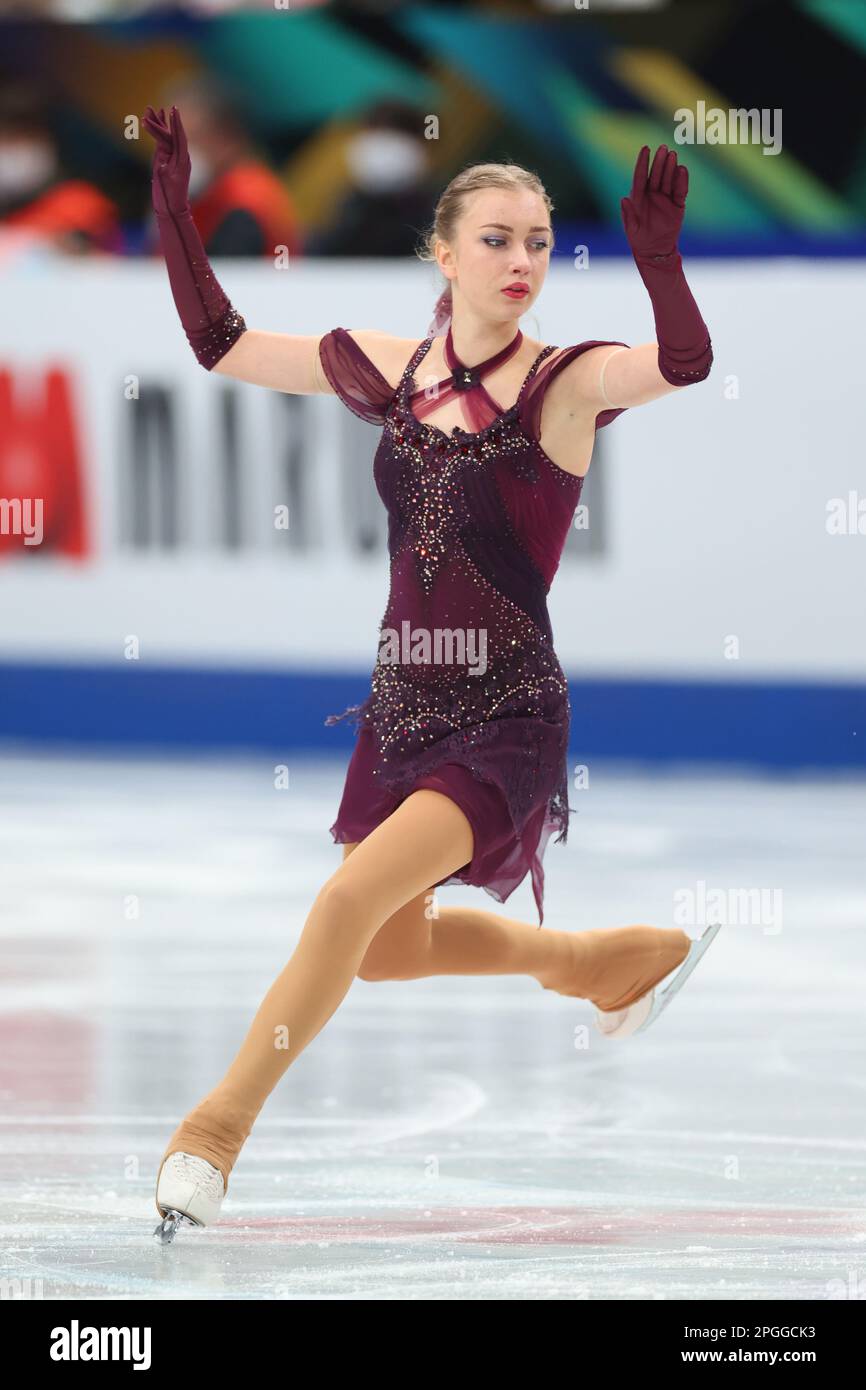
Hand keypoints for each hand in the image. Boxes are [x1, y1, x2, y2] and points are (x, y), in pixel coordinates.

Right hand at [142, 104, 191, 218]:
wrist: (173, 208)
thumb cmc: (168, 196)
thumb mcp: (164, 181)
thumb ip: (162, 167)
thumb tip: (161, 157)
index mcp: (181, 160)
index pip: (178, 137)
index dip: (175, 123)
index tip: (172, 110)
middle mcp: (180, 157)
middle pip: (171, 134)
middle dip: (162, 120)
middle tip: (151, 108)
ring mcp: (175, 158)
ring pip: (168, 136)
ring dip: (160, 123)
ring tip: (151, 110)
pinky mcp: (169, 161)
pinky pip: (165, 142)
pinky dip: (160, 133)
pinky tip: (157, 124)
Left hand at [620, 144, 687, 259]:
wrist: (655, 250)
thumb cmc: (639, 240)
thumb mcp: (631, 230)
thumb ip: (628, 216)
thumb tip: (624, 199)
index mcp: (638, 198)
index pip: (640, 177)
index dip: (642, 163)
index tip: (645, 149)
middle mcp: (652, 194)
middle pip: (656, 175)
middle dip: (659, 162)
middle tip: (663, 149)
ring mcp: (665, 198)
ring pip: (668, 180)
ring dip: (670, 168)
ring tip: (673, 155)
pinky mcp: (677, 204)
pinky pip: (680, 191)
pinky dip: (682, 181)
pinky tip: (682, 170)